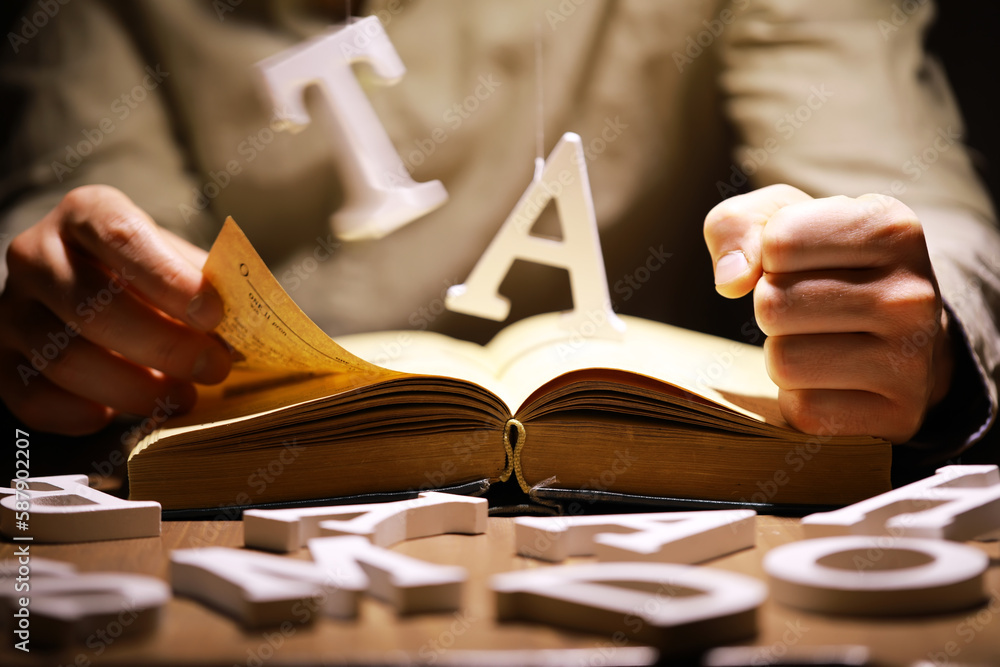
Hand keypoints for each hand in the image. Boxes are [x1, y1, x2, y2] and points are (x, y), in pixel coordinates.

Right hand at [0, 185, 230, 434]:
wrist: (92, 287)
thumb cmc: (150, 276)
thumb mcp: (180, 263)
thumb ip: (208, 286)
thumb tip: (247, 329)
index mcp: (87, 214)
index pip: (121, 237)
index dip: (169, 278)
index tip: (214, 314)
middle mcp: (37, 254)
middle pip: (91, 304)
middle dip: (163, 345)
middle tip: (214, 368)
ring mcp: (12, 308)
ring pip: (64, 356)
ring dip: (134, 387)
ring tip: (183, 397)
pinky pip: (30, 397)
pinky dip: (77, 414)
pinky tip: (115, 417)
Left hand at [703, 184, 952, 442]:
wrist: (901, 338)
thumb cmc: (825, 269)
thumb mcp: (781, 222)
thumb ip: (736, 225)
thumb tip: (731, 280)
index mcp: (891, 228)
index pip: (779, 241)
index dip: (769, 257)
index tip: (801, 264)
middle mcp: (912, 293)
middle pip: (773, 305)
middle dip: (771, 308)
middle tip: (808, 310)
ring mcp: (913, 359)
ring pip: (783, 360)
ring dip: (782, 354)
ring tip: (820, 342)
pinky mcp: (899, 416)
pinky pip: (804, 410)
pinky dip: (800, 398)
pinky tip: (832, 380)